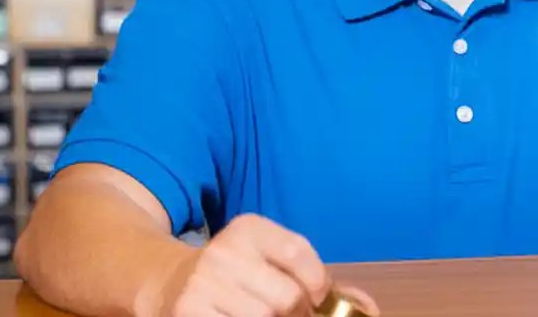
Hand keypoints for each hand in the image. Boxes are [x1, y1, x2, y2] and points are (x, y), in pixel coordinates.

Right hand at [144, 213, 374, 316]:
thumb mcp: (271, 262)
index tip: (316, 299)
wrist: (168, 284)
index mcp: (249, 229)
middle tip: (287, 315)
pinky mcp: (188, 312)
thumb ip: (319, 280)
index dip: (318, 285)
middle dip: (296, 315)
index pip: (299, 253)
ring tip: (262, 316)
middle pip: (286, 298)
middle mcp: (224, 251)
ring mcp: (203, 284)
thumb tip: (369, 307)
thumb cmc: (236, 276)